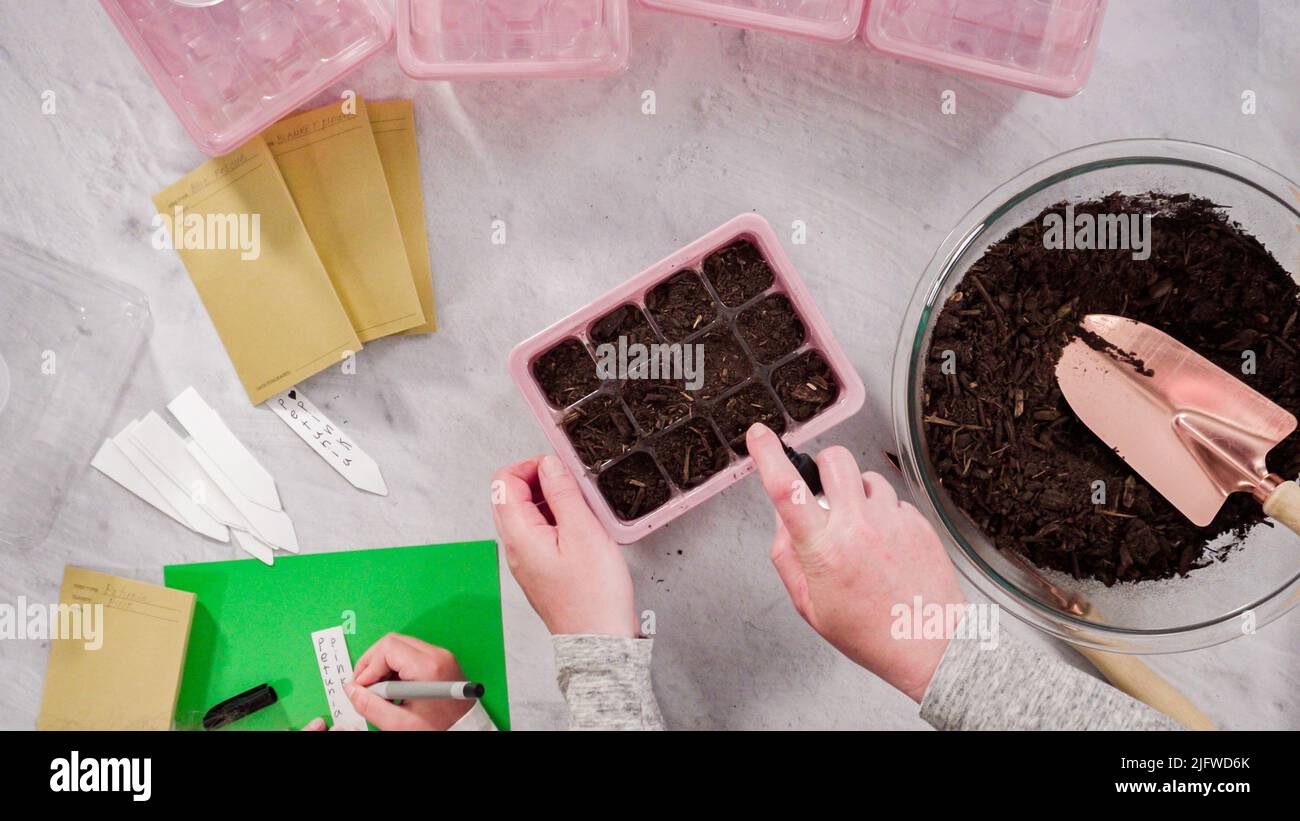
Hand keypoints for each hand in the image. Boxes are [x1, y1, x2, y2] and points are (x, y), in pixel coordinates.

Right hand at [333, 633, 472, 730]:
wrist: (466, 731)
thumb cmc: (439, 729)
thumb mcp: (399, 724)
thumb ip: (371, 706)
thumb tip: (351, 689)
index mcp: (428, 667)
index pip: (387, 648)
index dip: (368, 667)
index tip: (361, 687)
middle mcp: (437, 655)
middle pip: (392, 642)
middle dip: (372, 663)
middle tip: (364, 687)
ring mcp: (441, 656)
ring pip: (400, 646)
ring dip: (383, 666)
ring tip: (380, 691)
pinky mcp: (442, 661)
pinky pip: (411, 654)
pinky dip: (396, 667)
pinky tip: (394, 689)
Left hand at [491, 454, 637, 636]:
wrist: (598, 639)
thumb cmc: (593, 596)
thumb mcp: (584, 532)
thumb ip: (563, 493)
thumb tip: (549, 465)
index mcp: (519, 535)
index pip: (503, 481)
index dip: (529, 465)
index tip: (557, 467)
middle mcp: (515, 547)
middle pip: (509, 495)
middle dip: (538, 479)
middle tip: (569, 482)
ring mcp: (525, 559)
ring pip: (524, 513)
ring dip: (547, 499)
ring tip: (577, 504)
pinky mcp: (539, 568)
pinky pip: (537, 532)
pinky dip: (554, 518)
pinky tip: (578, 526)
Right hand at [746, 423, 964, 702]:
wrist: (931, 645)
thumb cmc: (871, 633)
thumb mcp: (810, 606)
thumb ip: (787, 558)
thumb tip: (782, 523)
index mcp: (824, 549)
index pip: (787, 489)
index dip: (768, 455)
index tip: (761, 436)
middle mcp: (859, 527)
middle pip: (835, 459)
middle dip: (823, 464)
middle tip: (824, 488)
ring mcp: (892, 521)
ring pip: (867, 478)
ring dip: (857, 494)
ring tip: (862, 532)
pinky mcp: (918, 522)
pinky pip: (893, 501)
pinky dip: (883, 515)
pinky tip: (886, 546)